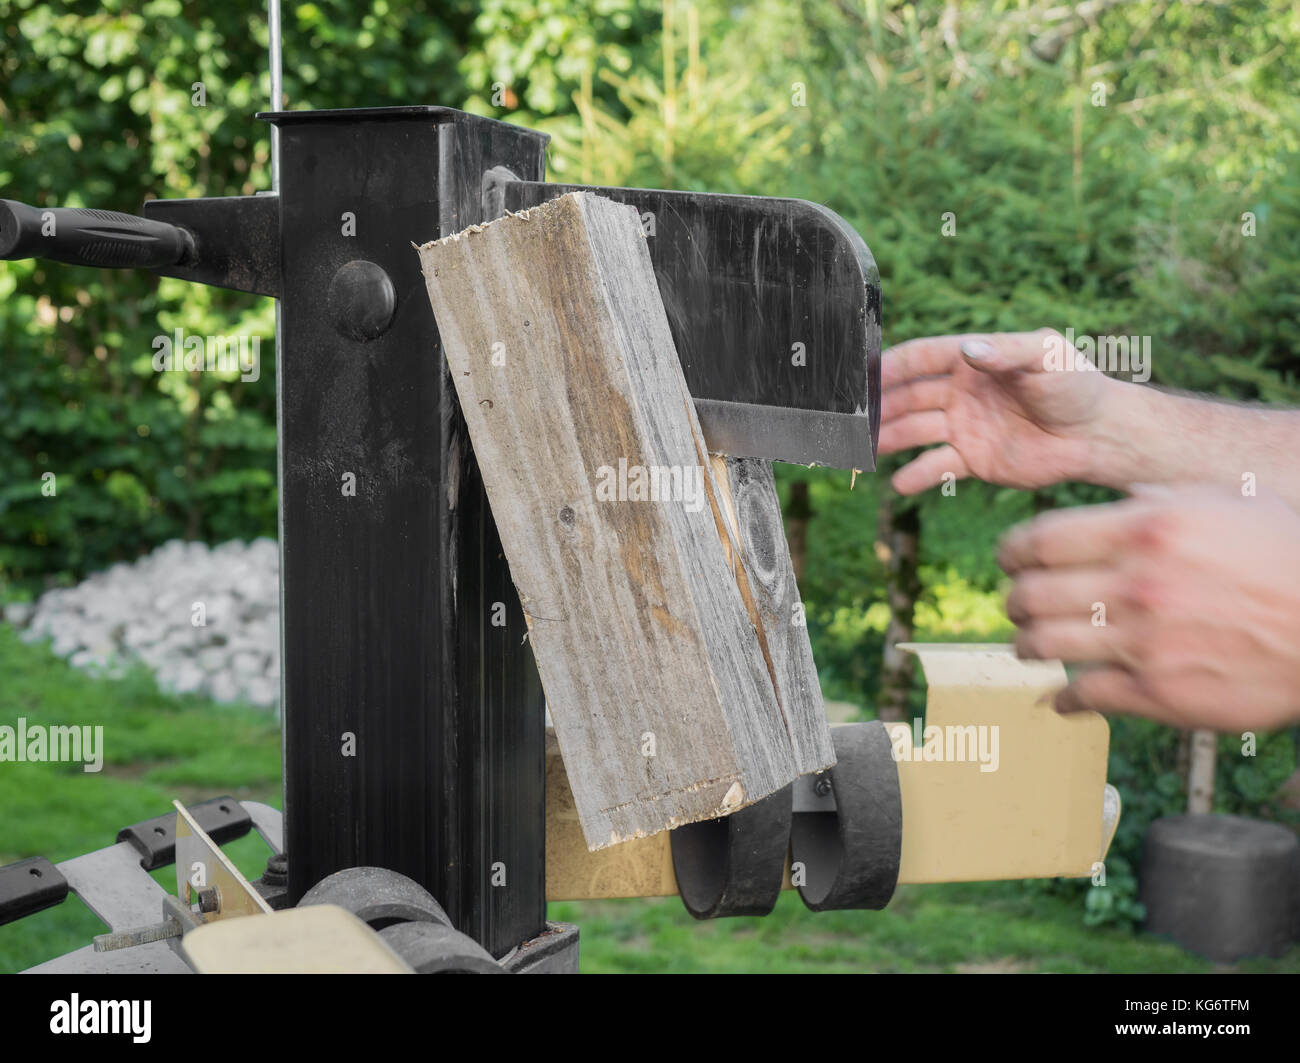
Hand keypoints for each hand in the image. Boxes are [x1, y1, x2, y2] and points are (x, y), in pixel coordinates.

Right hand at [879, 329, 1118, 493]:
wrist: (1099, 435)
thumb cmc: (1077, 385)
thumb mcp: (1045, 357)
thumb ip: (1007, 352)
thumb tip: (969, 348)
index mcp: (973, 360)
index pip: (921, 358)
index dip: (892, 365)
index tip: (866, 376)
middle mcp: (961, 393)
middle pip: (909, 396)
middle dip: (881, 405)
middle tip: (854, 418)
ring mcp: (965, 427)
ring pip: (916, 431)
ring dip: (889, 438)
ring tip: (864, 449)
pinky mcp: (975, 460)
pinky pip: (938, 467)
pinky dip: (918, 475)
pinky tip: (899, 483)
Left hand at [1000, 485, 1299, 730]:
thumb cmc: (1284, 556)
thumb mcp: (1222, 503)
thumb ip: (1156, 502)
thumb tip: (1111, 507)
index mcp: (1146, 530)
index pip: (1040, 540)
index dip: (1011, 551)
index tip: (1007, 559)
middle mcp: (1136, 585)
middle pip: (1031, 594)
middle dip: (1015, 598)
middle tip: (1018, 602)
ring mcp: (1144, 643)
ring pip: (1044, 645)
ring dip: (1027, 645)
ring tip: (1029, 644)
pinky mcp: (1159, 693)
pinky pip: (1085, 697)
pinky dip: (1064, 699)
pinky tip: (1061, 698)